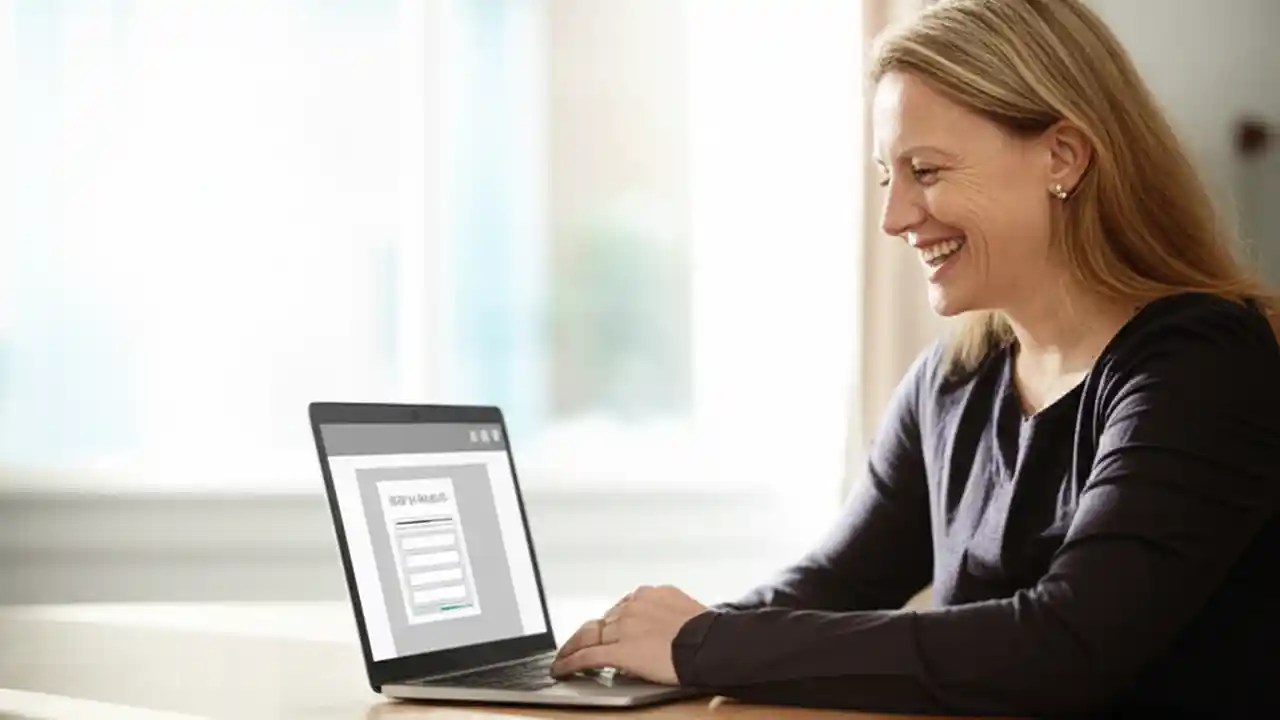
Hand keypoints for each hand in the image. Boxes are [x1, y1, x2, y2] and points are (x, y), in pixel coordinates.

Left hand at [550, 584, 707, 684]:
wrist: (710, 644)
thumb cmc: (707, 633)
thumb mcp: (684, 610)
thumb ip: (664, 612)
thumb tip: (658, 624)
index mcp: (648, 594)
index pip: (620, 608)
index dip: (609, 622)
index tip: (605, 629)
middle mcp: (632, 606)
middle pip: (602, 621)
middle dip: (588, 635)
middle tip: (574, 645)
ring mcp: (624, 627)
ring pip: (589, 637)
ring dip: (573, 648)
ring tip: (563, 658)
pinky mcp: (620, 650)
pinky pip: (587, 656)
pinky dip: (570, 662)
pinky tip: (561, 669)